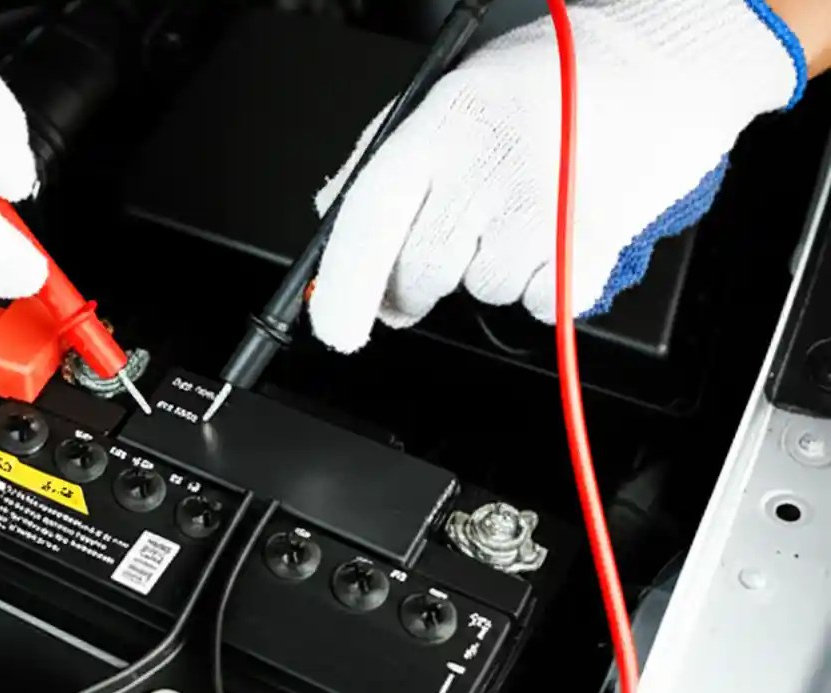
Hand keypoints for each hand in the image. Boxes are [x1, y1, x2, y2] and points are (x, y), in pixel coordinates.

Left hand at [307, 0, 806, 352]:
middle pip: (419, 275)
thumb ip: (384, 156)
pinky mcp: (595, 248)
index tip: (334, 327)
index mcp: (444, 123)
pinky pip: (544, 307)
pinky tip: (561, 228)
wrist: (662, 66)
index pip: (370, 218)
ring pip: (483, 292)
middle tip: (449, 246)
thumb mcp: (451, 91)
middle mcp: (489, 168)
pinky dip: (547, 285)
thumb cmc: (552, 79)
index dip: (343, 285)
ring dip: (494, 269)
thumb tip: (330, 217)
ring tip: (529, 206)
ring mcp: (544, 212)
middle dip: (416, 284)